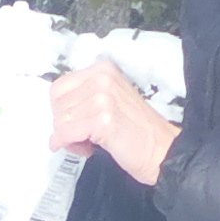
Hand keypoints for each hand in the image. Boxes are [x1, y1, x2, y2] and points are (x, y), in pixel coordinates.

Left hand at [49, 58, 179, 187]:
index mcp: (102, 70)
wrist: (163, 150)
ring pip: (59, 121)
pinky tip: (87, 150)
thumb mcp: (110, 99)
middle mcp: (102, 78)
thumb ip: (86, 96)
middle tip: (84, 137)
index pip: (58, 88)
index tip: (75, 123)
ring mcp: (102, 98)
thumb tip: (57, 110)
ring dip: (69, 138)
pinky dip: (69, 145)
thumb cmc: (137, 130)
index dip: (61, 111)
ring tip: (90, 143)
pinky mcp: (102, 120)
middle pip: (56, 105)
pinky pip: (65, 134)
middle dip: (64, 125)